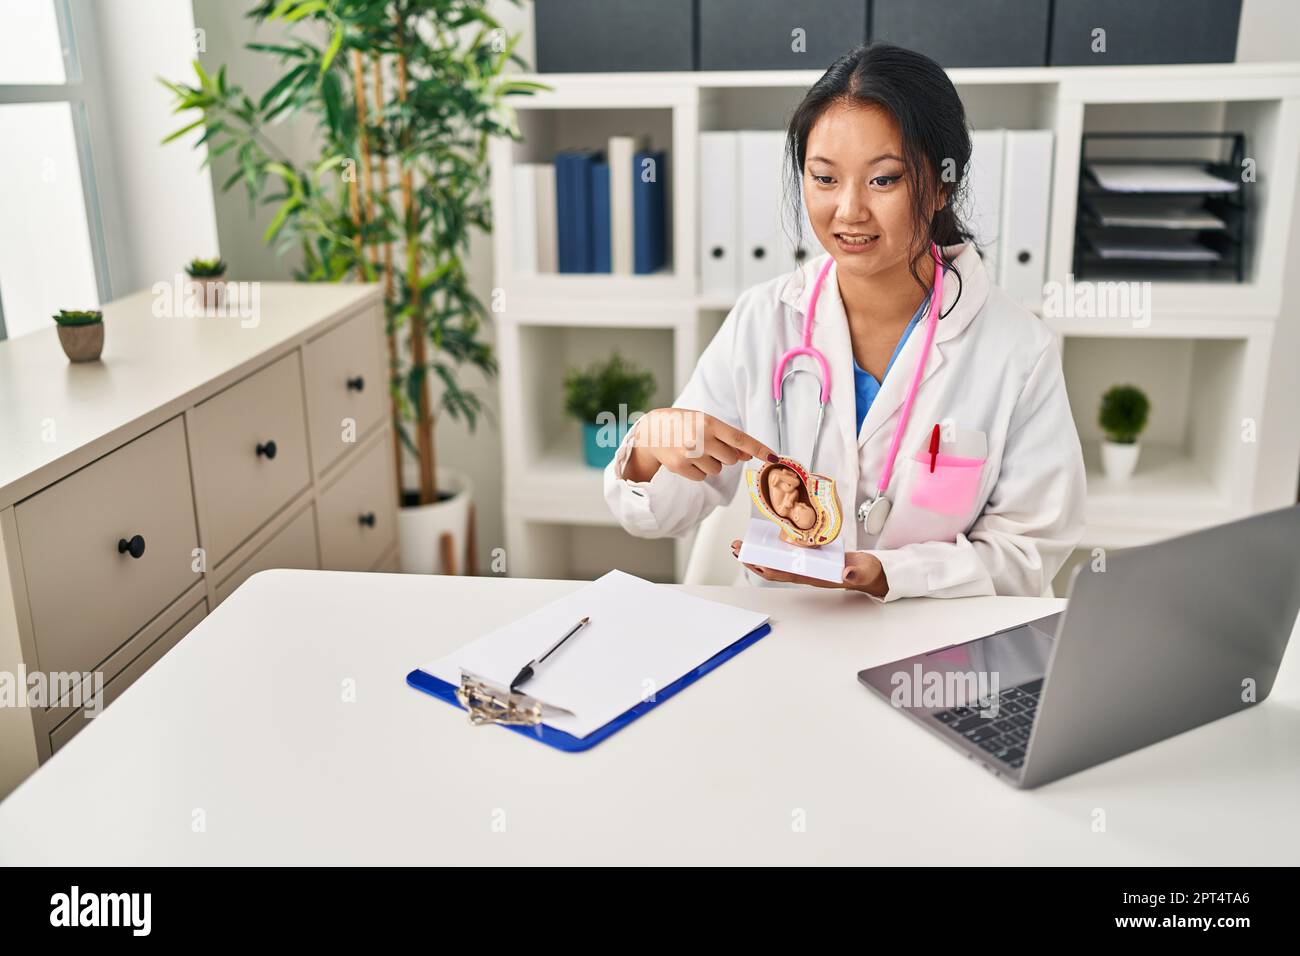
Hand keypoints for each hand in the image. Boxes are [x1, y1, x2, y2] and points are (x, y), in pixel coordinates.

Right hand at [623, 408, 776, 482]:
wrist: (651, 430)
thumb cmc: (683, 424)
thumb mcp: (705, 424)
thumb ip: (727, 438)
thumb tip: (747, 455)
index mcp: (709, 423)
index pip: (740, 439)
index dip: (759, 449)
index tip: (774, 457)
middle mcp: (700, 439)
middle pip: (731, 459)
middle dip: (725, 456)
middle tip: (709, 445)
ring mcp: (689, 455)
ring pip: (717, 469)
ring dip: (710, 462)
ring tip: (694, 450)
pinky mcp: (681, 468)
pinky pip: (703, 477)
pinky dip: (699, 470)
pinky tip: (687, 459)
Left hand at [729, 539, 888, 597]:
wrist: (870, 572)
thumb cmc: (866, 572)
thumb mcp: (864, 571)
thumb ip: (856, 572)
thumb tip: (846, 572)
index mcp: (814, 576)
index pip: (785, 573)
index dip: (766, 567)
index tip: (751, 558)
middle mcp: (806, 572)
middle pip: (773, 568)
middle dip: (753, 559)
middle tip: (736, 547)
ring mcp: (805, 566)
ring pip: (775, 562)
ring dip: (757, 554)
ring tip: (741, 544)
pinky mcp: (808, 558)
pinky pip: (784, 555)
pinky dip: (771, 548)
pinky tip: (763, 538)